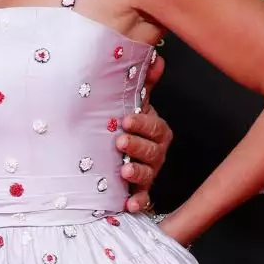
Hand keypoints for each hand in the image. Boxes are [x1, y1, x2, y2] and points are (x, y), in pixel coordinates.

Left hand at [115, 51, 172, 213]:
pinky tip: (129, 205)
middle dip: (138, 146)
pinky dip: (137, 203)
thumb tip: (156, 59)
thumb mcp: (131, 106)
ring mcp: (148, 174)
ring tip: (124, 171)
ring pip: (149, 174)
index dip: (142, 123)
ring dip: (137, 172)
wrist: (107, 158)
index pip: (155, 126)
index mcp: (155, 131)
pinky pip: (142, 200)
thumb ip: (143, 86)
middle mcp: (156, 153)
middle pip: (154, 151)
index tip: (125, 120)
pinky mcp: (138, 194)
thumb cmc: (123, 128)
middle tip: (120, 142)